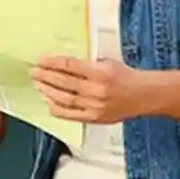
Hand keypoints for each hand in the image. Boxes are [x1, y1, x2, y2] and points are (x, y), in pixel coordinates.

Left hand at [30, 56, 150, 123]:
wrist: (145, 95)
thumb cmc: (127, 77)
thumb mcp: (108, 63)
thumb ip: (87, 64)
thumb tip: (63, 64)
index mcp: (100, 73)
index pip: (70, 66)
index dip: (52, 63)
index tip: (41, 60)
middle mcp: (97, 90)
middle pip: (64, 83)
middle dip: (46, 77)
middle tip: (34, 72)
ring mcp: (95, 106)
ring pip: (66, 99)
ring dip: (48, 92)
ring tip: (38, 85)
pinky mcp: (96, 118)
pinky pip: (72, 115)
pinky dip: (59, 110)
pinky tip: (49, 104)